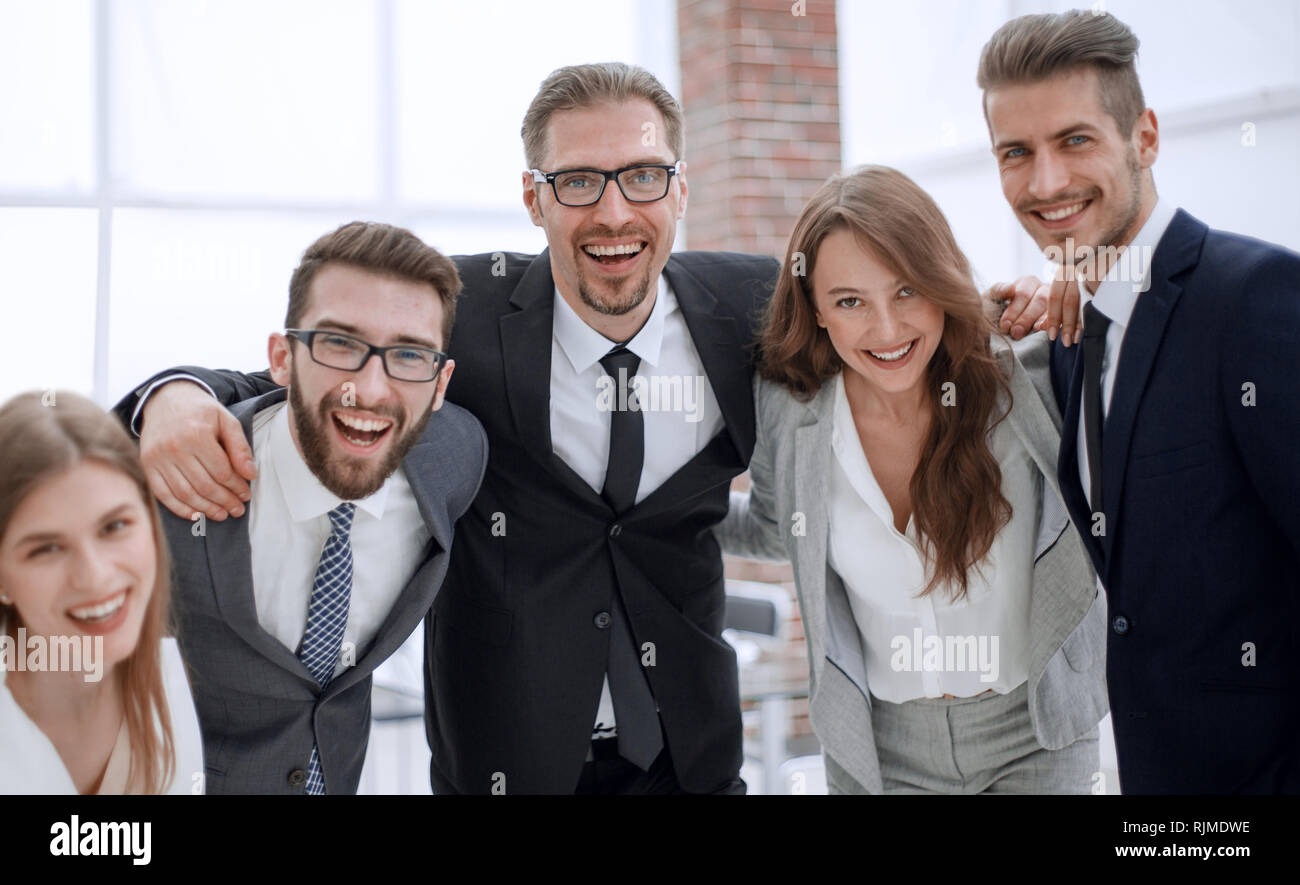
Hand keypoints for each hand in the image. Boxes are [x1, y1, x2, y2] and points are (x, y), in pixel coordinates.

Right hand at [138, 381, 256, 520]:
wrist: (166, 398)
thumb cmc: (200, 411)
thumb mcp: (226, 420)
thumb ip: (240, 447)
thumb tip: (251, 474)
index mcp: (196, 434)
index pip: (222, 471)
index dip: (237, 487)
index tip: (246, 495)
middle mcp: (174, 447)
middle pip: (204, 485)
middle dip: (224, 501)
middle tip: (237, 510)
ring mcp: (158, 458)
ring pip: (185, 493)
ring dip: (205, 509)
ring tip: (221, 514)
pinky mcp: (147, 465)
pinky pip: (162, 494)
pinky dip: (179, 508)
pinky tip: (196, 514)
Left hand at [987, 273, 1082, 346]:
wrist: (1003, 321)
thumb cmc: (998, 308)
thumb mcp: (993, 298)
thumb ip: (999, 291)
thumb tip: (1011, 288)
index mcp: (1028, 282)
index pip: (1023, 294)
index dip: (1014, 310)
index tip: (1004, 326)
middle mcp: (1045, 287)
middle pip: (1040, 300)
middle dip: (1027, 318)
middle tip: (1016, 333)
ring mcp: (1058, 298)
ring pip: (1057, 306)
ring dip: (1050, 321)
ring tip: (1042, 333)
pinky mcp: (1067, 311)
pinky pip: (1071, 315)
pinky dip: (1068, 325)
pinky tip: (1061, 334)